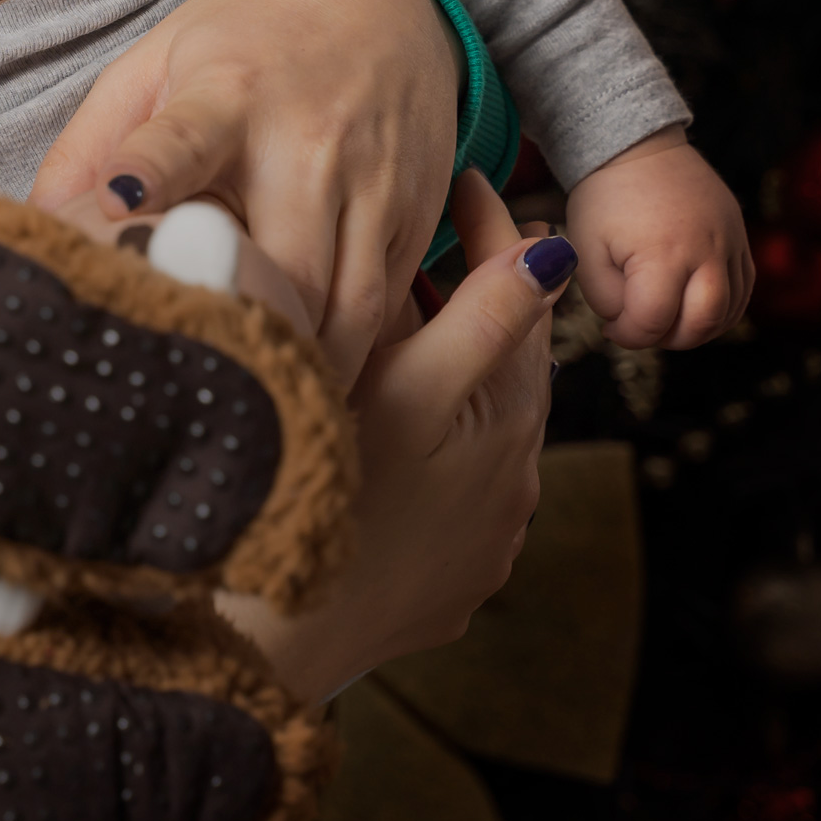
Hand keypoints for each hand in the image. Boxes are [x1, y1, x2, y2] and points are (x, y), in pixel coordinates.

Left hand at [31, 0, 461, 389]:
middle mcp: (308, 139)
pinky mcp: (418, 208)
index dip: (152, 170)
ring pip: (351, 309)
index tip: (119, 201)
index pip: (184, 137)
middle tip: (197, 389)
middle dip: (246, 341)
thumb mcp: (159, 61)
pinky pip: (389, 306)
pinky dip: (353, 352)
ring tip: (256, 406)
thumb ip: (93, 143)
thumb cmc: (248, 38)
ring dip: (306, 368)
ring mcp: (373, 178)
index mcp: (227, 92)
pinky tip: (314, 377)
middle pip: (287, 273)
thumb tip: (35, 233)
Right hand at [217, 169, 559, 702]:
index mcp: (504, 426)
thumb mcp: (405, 394)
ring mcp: (479, 540)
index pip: (518, 300)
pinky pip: (449, 485)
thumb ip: (478, 320)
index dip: (493, 229)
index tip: (464, 174)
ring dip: (448, 368)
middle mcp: (510, 486)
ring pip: (475, 424)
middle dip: (472, 294)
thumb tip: (549, 254)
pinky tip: (378, 422)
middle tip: (424, 235)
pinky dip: (427, 437)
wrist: (271, 645)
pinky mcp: (445, 581)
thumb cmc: (327, 503)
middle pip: (503, 363)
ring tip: (392, 318)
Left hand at [564, 126, 752, 348]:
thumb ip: (605, 299)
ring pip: (728, 311)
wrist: (634, 145)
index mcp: (663, 253)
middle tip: (642, 328)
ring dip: (697, 329)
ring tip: (665, 319)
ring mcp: (729, 241)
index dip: (628, 336)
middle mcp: (705, 249)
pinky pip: (744, 286)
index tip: (611, 329)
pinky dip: (723, 308)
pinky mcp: (739, 234)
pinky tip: (694, 306)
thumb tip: (627, 324)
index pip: (654, 322)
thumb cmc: (604, 197)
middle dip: (666, 338)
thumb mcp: (587, 250)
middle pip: (700, 324)